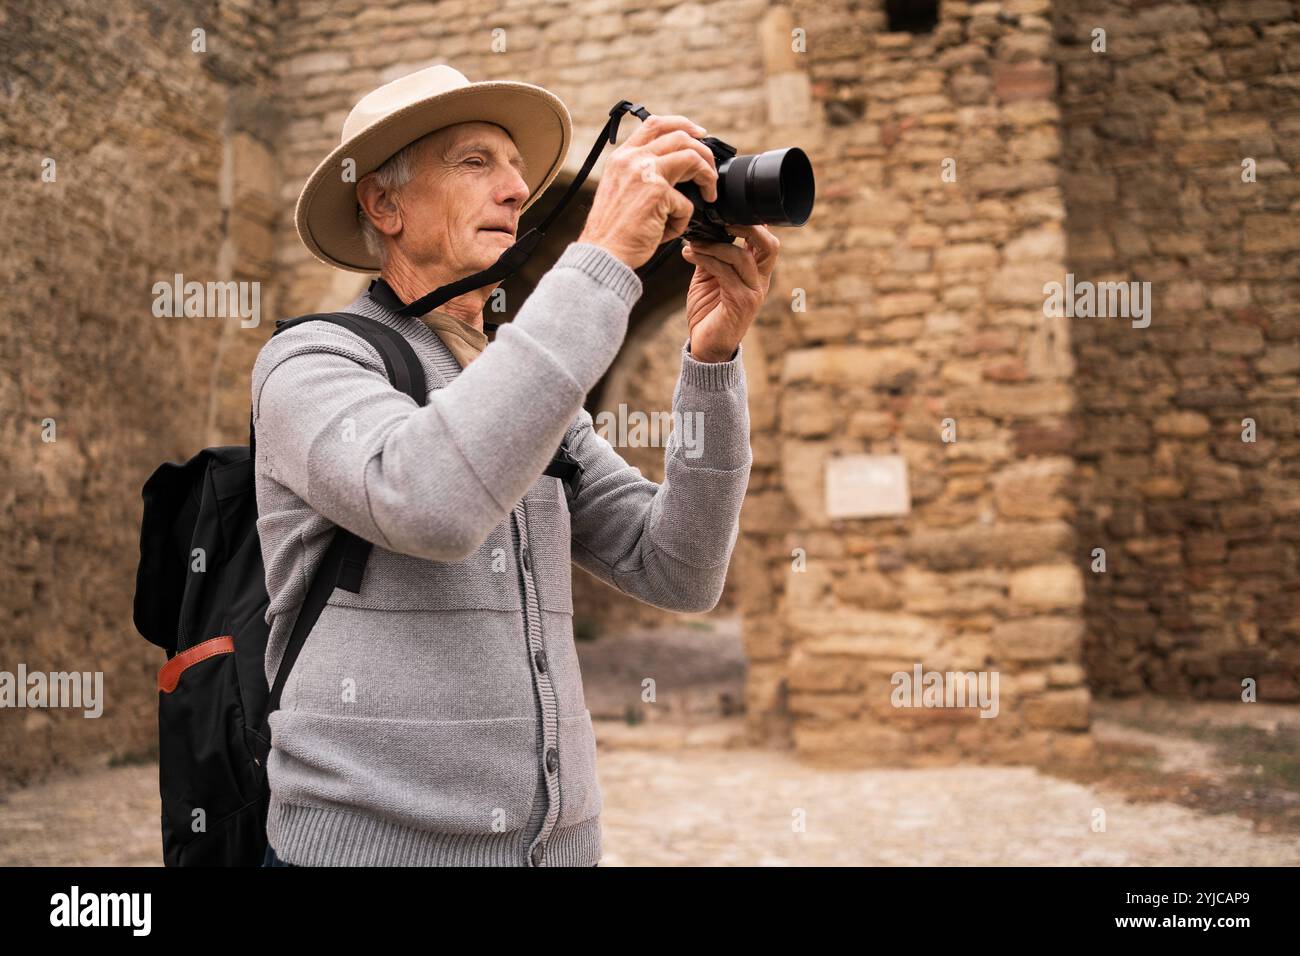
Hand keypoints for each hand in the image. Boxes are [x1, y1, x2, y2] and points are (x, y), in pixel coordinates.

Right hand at [577, 114, 718, 269]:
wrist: (603, 254)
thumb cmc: (614, 231)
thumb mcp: (623, 191)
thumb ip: (644, 175)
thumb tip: (680, 172)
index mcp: (622, 157)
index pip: (655, 124)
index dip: (683, 124)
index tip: (700, 135)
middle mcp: (632, 159)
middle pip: (680, 136)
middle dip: (704, 152)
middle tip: (711, 171)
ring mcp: (645, 172)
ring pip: (691, 157)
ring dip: (707, 175)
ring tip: (709, 194)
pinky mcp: (657, 193)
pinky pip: (687, 202)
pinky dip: (684, 219)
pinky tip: (671, 229)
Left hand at [681, 224, 779, 361]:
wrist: (706, 347)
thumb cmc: (708, 312)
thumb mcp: (709, 277)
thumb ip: (713, 254)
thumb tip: (704, 228)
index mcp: (757, 271)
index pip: (766, 239)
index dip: (752, 221)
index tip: (724, 211)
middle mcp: (761, 280)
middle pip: (769, 244)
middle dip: (746, 226)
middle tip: (719, 220)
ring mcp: (754, 292)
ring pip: (741, 256)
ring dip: (713, 245)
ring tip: (692, 242)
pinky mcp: (741, 302)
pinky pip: (725, 272)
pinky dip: (706, 259)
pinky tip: (689, 254)